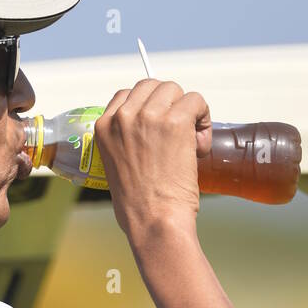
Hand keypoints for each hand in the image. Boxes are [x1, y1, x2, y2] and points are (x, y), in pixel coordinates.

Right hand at [93, 79, 211, 239]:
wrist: (154, 221)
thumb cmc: (138, 206)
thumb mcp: (115, 166)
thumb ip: (124, 140)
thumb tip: (149, 131)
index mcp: (103, 127)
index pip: (126, 95)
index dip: (148, 107)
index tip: (158, 126)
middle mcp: (123, 116)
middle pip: (152, 86)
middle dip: (169, 105)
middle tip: (178, 134)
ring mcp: (149, 117)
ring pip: (176, 91)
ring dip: (188, 111)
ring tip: (191, 142)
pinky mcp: (175, 121)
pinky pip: (196, 101)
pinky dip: (203, 119)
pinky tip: (199, 145)